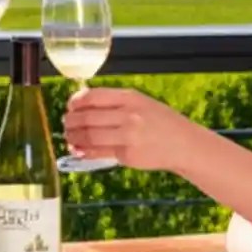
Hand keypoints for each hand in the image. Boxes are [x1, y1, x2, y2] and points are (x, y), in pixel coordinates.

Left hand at [62, 87, 194, 170]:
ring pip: (89, 135)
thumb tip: (84, 105)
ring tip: (69, 138)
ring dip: (74, 137)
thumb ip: (115, 103)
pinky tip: (79, 150)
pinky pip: (98, 152)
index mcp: (130, 98)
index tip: (70, 106)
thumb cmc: (161, 123)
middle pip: (87, 117)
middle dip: (71, 121)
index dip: (76, 102)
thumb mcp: (141, 103)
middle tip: (66, 124)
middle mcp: (128, 115)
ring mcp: (127, 135)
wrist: (184, 144)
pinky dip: (84, 151)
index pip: (93, 96)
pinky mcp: (127, 154)